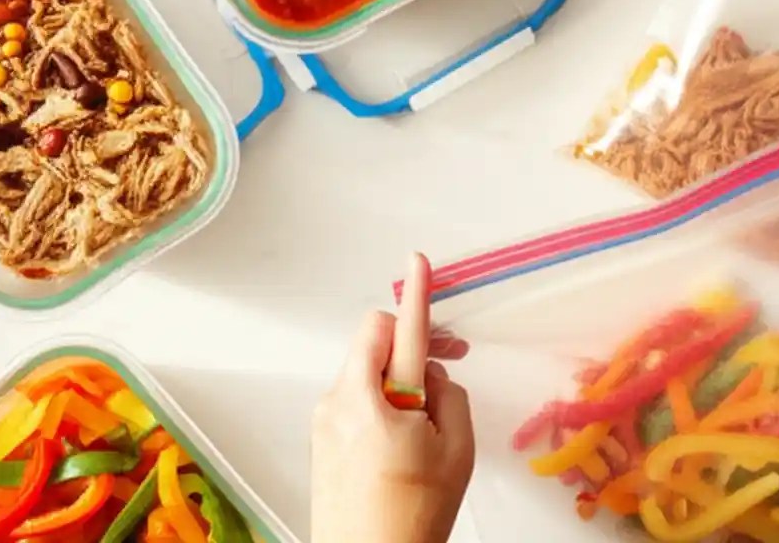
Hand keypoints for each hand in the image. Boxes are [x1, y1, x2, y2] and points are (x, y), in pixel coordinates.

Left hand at [312, 256, 474, 542]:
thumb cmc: (410, 516)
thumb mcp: (457, 452)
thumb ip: (449, 396)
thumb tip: (431, 376)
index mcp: (372, 399)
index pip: (399, 329)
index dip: (416, 292)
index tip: (417, 261)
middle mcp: (339, 400)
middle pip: (377, 344)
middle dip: (411, 346)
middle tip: (445, 366)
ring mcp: (325, 419)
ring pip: (367, 373)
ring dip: (398, 382)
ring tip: (424, 433)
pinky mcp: (321, 438)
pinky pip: (355, 399)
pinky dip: (381, 404)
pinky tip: (402, 445)